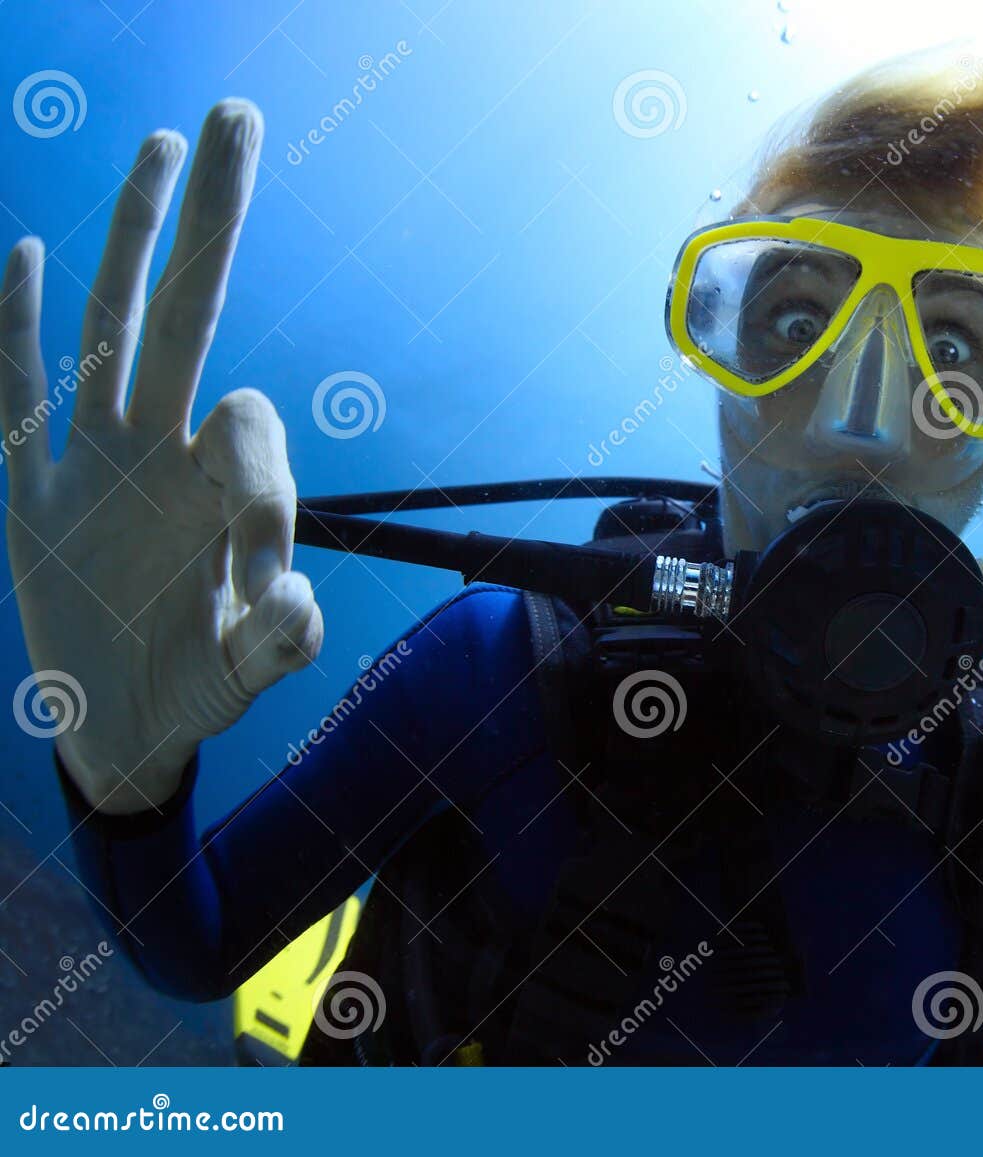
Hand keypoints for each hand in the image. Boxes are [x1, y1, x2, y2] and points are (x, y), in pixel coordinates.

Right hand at [0, 99, 321, 814]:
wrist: (123, 735)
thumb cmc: (195, 695)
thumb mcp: (244, 678)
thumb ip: (278, 643)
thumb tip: (296, 600)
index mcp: (224, 492)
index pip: (251, 436)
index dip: (264, 492)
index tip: (264, 587)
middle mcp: (163, 454)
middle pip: (190, 311)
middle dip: (212, 221)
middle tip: (236, 116)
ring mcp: (96, 465)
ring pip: (112, 328)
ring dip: (135, 238)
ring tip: (163, 146)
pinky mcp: (33, 496)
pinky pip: (15, 397)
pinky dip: (13, 330)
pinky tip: (24, 252)